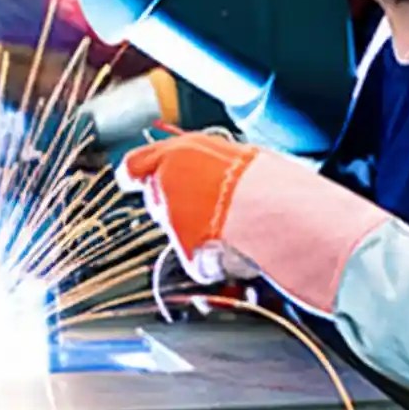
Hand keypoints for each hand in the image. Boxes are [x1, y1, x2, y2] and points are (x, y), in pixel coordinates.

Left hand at [118, 132, 259, 282]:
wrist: (276, 206)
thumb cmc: (265, 178)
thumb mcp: (232, 156)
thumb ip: (207, 164)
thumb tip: (208, 173)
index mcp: (180, 152)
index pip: (136, 164)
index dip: (136, 173)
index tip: (132, 178)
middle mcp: (167, 182)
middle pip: (155, 197)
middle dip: (175, 203)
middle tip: (209, 204)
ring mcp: (172, 217)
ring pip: (173, 227)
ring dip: (193, 229)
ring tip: (230, 223)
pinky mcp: (183, 248)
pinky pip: (192, 256)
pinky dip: (208, 256)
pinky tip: (231, 246)